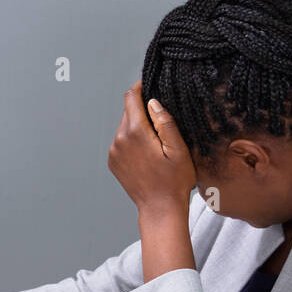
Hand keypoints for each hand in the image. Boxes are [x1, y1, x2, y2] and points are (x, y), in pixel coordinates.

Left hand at [107, 81, 195, 217]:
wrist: (160, 208)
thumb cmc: (174, 181)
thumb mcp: (179, 149)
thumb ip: (165, 122)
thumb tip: (153, 102)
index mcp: (135, 133)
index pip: (131, 97)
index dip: (140, 87)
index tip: (150, 83)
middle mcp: (119, 140)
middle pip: (127, 111)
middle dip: (142, 108)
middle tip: (161, 115)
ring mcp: (113, 152)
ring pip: (124, 126)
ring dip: (137, 125)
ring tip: (156, 137)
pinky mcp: (112, 162)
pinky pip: (121, 141)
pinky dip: (132, 139)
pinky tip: (147, 151)